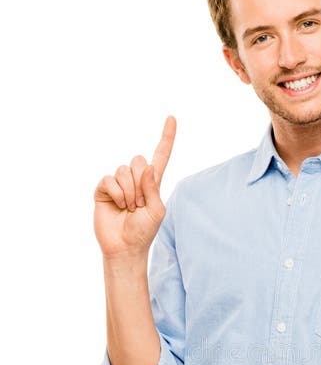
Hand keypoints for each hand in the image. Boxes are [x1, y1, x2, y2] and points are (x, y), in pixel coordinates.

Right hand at [93, 115, 176, 259]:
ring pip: (124, 170)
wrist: (125, 247)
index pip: (161, 155)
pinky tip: (119, 206)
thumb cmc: (143, 231)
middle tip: (140, 205)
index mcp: (152, 182)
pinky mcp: (104, 189)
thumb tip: (147, 166)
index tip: (171, 118)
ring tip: (129, 208)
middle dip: (141, 184)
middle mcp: (135, 179)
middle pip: (139, 160)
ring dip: (130, 192)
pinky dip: (117, 193)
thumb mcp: (157, 210)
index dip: (166, 138)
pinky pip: (110, 179)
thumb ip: (154, 188)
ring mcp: (119, 183)